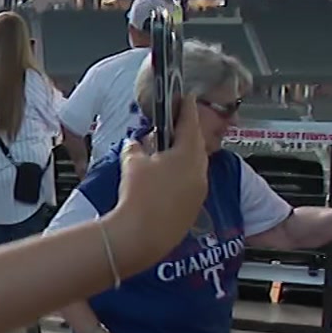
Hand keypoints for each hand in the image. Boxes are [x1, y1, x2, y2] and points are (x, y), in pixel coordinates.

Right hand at [103, 96, 208, 274]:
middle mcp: (199, 170)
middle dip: (184, 134)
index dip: (185, 107)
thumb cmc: (138, 195)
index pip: (189, 122)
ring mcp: (199, 190)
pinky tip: (162, 182)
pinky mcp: (193, 208)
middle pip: (195, 144)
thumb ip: (136, 147)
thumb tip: (137, 144)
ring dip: (181, 158)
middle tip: (171, 128)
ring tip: (163, 157)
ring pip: (193, 166)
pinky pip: (189, 185)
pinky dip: (179, 177)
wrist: (142, 235)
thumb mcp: (132, 162)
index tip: (185, 97)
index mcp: (188, 153)